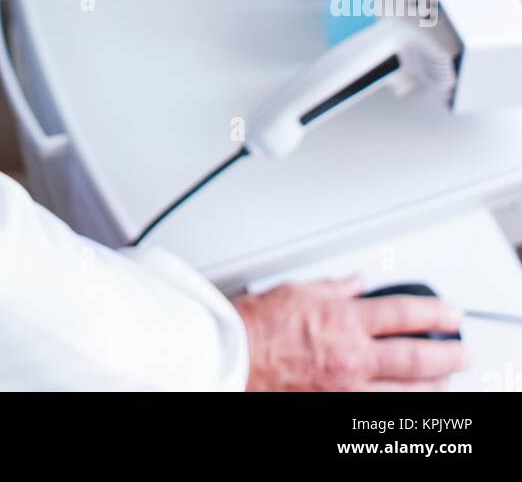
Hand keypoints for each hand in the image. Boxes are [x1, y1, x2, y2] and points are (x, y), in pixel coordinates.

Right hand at [235, 276, 468, 391]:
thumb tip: (357, 281)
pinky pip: (377, 413)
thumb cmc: (256, 324)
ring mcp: (346, 389)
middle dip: (446, 355)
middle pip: (415, 358)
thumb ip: (335, 287)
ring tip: (446, 382)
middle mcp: (351, 357)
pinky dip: (397, 407)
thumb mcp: (299, 290)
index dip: (434, 314)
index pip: (403, 315)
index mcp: (344, 321)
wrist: (232, 356)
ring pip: (405, 393)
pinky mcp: (334, 409)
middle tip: (462, 351)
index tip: (450, 314)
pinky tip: (406, 402)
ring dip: (432, 388)